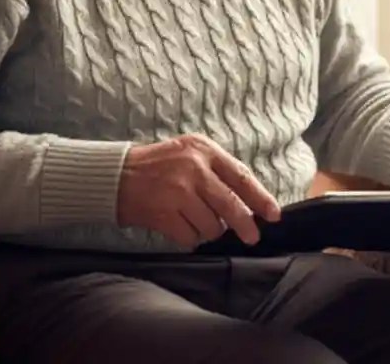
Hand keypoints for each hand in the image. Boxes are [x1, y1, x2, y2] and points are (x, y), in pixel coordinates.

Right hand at [117, 133, 280, 248]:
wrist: (116, 175)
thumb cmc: (159, 165)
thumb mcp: (190, 153)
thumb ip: (217, 171)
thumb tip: (249, 203)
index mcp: (205, 151)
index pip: (242, 177)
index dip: (261, 198)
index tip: (273, 214)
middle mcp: (194, 169)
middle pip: (232, 206)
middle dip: (245, 226)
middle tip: (252, 238)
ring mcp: (178, 192)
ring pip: (212, 226)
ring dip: (208, 231)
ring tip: (196, 222)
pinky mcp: (163, 214)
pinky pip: (190, 237)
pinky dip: (189, 238)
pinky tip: (180, 228)